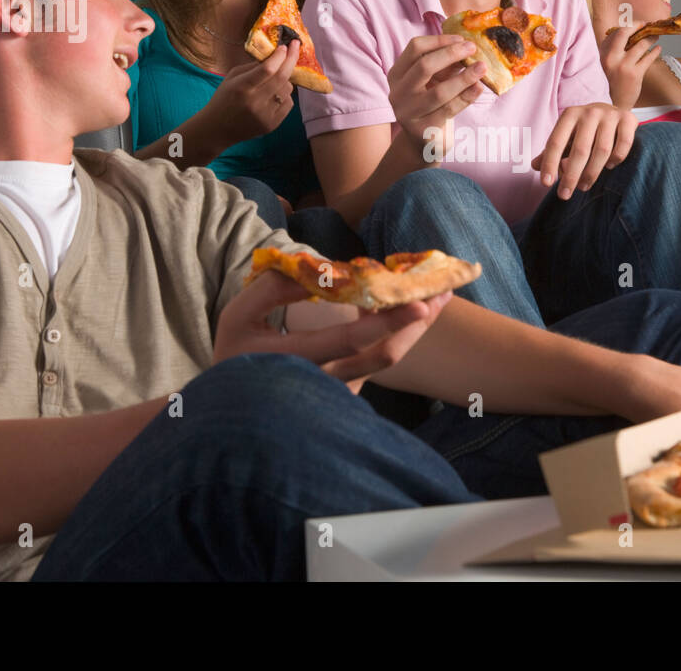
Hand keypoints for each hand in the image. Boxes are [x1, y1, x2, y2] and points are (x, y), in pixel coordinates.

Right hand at [202, 44, 299, 147]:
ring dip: (285, 80)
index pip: (267, 69)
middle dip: (291, 59)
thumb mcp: (233, 77)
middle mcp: (255, 102)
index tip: (285, 46)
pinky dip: (285, 95)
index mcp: (242, 87)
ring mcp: (265, 115)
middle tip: (295, 47)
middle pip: (282, 77)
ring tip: (274, 80)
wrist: (218, 129)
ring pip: (288, 89)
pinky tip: (274, 95)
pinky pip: (289, 103)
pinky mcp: (272, 125)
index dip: (279, 56)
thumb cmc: (224, 98)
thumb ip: (253, 66)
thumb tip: (275, 54)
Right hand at [214, 270, 452, 391]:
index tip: (419, 304)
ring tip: (441, 293)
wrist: (235, 410)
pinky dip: (399, 332)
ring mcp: (342, 390)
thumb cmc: (235, 355)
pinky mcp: (351, 389)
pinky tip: (413, 306)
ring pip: (388, 359)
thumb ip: (272, 288)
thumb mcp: (238, 317)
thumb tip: (316, 269)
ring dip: (415, 327)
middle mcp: (326, 381)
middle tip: (444, 291)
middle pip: (384, 354)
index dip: (386, 322)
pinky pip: (381, 359)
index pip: (349, 341)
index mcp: (295, 360)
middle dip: (416, 323)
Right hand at [387, 34, 486, 154]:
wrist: (424, 140)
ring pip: (439, 91)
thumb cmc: (430, 103)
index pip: (415, 48)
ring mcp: (408, 114)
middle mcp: (397, 93)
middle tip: (473, 48)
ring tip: (482, 68)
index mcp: (397, 74)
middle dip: (451, 54)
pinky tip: (479, 88)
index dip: (440, 40)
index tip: (461, 39)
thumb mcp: (433, 80)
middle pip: (424, 66)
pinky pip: (449, 110)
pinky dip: (466, 97)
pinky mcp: (422, 131)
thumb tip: (467, 47)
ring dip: (464, 77)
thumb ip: (444, 65)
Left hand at [530, 103, 636, 198]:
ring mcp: (610, 115)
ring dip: (592, 173)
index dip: (550, 163)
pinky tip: (609, 167)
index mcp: (570, 114)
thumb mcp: (567, 136)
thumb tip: (534, 166)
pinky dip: (616, 160)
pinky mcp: (629, 120)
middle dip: (571, 176)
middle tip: (564, 195)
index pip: (556, 142)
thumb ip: (551, 151)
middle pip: (580, 150)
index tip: (546, 184)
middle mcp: (590, 112)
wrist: (614, 111)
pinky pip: (623, 146)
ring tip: (584, 186)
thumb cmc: (585, 130)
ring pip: (602, 151)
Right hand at [598, 24, 664, 108]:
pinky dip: (655, 51)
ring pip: (640, 45)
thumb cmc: (610, 83)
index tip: (636, 24)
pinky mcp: (634, 75)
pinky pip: (648, 58)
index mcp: (602, 54)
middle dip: (636, 26)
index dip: (627, 26)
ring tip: (656, 36)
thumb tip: (626, 33)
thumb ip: (612, 50)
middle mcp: (610, 58)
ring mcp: (623, 66)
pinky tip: (658, 48)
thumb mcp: (605, 65)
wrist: (613, 104)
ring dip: (650, 38)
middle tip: (646, 25)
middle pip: (624, 33)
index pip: (614, 33)